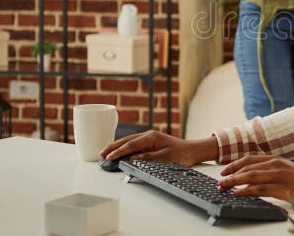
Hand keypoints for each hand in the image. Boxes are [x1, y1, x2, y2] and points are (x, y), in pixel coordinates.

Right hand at [98, 130, 217, 166]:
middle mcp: (148, 136)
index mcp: (152, 137)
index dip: (119, 151)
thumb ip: (149, 158)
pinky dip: (124, 149)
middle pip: (126, 141)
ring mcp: (148, 139)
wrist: (192, 151)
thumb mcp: (166, 158)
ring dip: (116, 147)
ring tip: (105, 153)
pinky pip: (133, 146)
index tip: (109, 157)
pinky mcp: (149, 144)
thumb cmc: (182, 154)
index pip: (131, 144)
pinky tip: (117, 153)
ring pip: (128, 142)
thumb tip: (133, 159)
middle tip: (101, 154)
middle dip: (113, 147)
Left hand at [217, 155, 293, 200]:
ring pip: (251, 176)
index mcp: (277, 159)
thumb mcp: (286, 172)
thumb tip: (252, 180)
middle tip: (220, 182)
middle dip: (231, 174)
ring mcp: (280, 175)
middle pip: (247, 167)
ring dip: (234, 182)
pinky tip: (238, 193)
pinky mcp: (282, 188)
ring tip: (223, 187)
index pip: (250, 159)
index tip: (224, 170)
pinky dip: (246, 190)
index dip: (235, 164)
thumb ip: (270, 173)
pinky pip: (260, 189)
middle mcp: (277, 164)